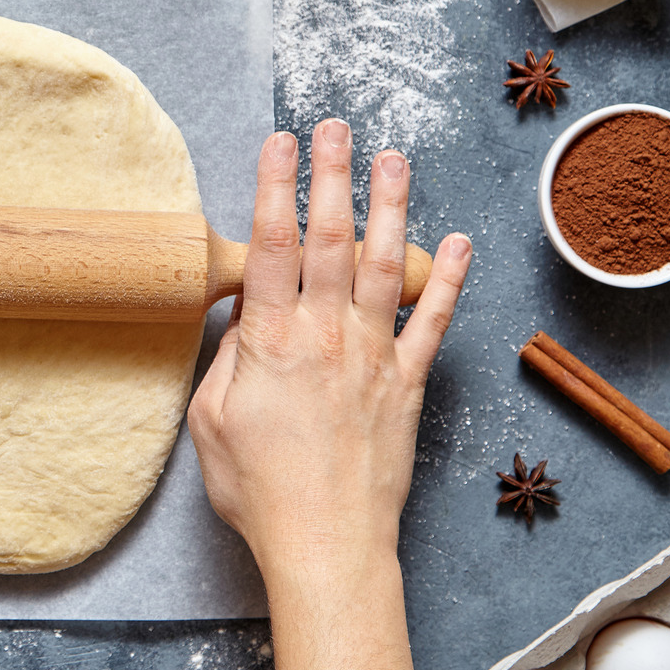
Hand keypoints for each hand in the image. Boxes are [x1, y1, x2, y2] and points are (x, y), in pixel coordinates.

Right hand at [186, 120, 468, 669]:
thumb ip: (229, 359)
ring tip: (393, 158)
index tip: (278, 141)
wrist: (326, 542)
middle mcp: (326, 336)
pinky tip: (458, 241)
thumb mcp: (212, 420)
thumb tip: (245, 317)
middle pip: (327, 238)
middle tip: (334, 126)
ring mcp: (373, 356)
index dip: (273, 186)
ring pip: (382, 264)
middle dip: (330, 176)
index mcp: (270, 342)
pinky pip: (431, 322)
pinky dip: (446, 280)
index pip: (269, 246)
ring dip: (389, 206)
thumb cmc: (259, 489)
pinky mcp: (408, 384)